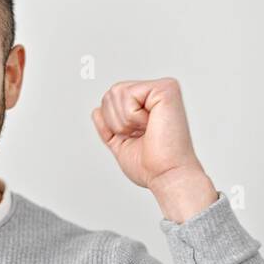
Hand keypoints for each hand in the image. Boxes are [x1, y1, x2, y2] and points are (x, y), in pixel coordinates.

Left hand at [91, 78, 216, 221]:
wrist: (166, 175)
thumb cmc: (151, 166)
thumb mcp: (121, 143)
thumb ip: (109, 126)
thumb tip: (97, 111)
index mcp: (148, 104)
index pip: (111, 99)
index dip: (112, 123)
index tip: (137, 138)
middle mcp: (156, 93)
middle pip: (111, 93)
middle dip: (116, 121)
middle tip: (141, 135)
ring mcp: (163, 88)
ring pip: (116, 92)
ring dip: (125, 121)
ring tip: (146, 130)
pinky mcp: (166, 89)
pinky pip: (128, 94)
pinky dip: (132, 116)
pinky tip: (151, 125)